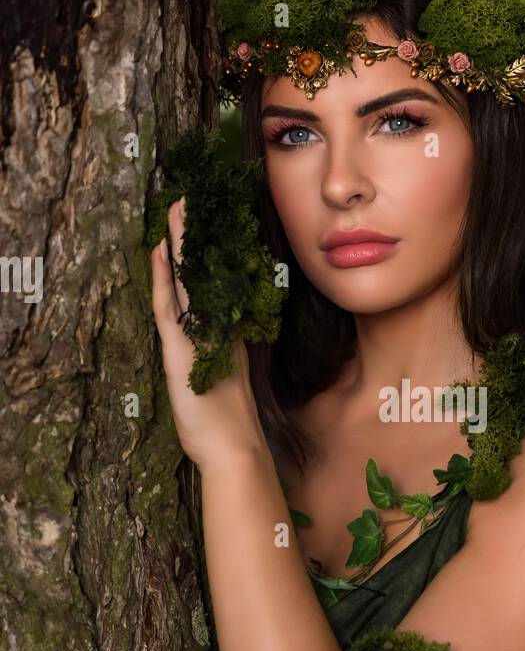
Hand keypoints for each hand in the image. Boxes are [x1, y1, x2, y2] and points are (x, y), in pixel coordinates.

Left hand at [150, 198, 270, 472]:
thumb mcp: (218, 394)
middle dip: (196, 237)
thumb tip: (214, 367)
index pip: (212, 289)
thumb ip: (215, 372)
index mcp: (223, 339)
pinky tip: (162, 250)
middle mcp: (216, 330)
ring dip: (183, 243)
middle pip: (205, 274)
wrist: (235, 449)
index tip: (205, 230)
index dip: (206, 259)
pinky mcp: (183, 348)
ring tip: (179, 207)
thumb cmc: (226, 432)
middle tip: (192, 200)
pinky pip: (171, 304)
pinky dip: (166, 277)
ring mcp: (201, 336)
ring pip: (190, 280)